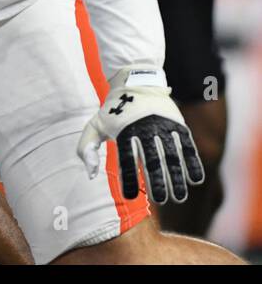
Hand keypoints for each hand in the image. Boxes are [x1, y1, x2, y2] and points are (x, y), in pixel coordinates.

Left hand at [77, 67, 204, 203]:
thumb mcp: (95, 124)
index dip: (128, 178)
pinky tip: (195, 180)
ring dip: (177, 177)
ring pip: (172, 155)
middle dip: (157, 181)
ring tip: (179, 198)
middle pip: (152, 159)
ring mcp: (163, 126)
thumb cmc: (113, 111)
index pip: (125, 158)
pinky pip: (187, 146)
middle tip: (160, 200)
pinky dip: (192, 163)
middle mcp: (144, 128)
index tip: (130, 196)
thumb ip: (87, 148)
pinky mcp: (177, 124)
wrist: (137, 82)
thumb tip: (90, 175)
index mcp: (123, 130)